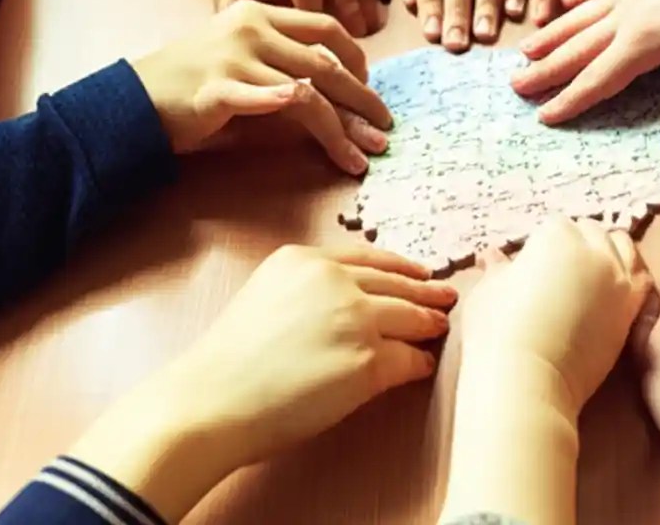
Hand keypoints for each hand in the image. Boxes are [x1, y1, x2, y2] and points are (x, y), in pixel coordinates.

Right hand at [67, 245, 456, 520]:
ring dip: (428, 325)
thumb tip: (350, 300)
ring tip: (440, 329)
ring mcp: (355, 319)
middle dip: (426, 293)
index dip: (401, 267)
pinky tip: (422, 366)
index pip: (368, 259)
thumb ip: (306, 289)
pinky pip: (409, 359)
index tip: (420, 272)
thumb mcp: (265, 295)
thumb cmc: (229, 362)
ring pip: (411, 318)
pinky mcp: (368, 361)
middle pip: (397, 284)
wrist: (212, 400)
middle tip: (447, 297)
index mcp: (305, 259)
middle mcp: (334, 280)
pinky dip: (418, 363)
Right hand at [131, 0, 389, 174]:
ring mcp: (235, 57)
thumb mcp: (237, 57)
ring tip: (366, 153)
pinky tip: (335, 149)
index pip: (327, 28)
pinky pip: (277, 103)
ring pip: (311, 89)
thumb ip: (280, 60)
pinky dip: (313, 124)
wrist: (129, 101)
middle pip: (327, 62)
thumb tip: (332, 87)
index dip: (358, 60)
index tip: (370, 90)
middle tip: (386, 128)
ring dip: (345, 127)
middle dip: (364, 100)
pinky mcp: (220, 90)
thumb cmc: (187, 83)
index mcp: (258, 13)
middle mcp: (250, 28)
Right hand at [461, 218, 651, 409]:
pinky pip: (642, 281)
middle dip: (577, 244)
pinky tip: (617, 288)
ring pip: (623, 248)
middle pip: (592, 233)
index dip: (543, 245)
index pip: (555, 226)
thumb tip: (492, 255)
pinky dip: (631, 278)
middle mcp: (594, 249)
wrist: (528, 379)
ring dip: (609, 252)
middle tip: (559, 270)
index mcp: (557, 236)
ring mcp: (618, 279)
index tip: (533, 264)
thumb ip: (498, 269)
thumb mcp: (488, 291)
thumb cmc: (497, 331)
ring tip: (591, 272)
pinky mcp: (630, 309)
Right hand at [512, 0, 659, 157]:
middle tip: (516, 85)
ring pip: (583, 13)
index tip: (544, 116)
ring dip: (554, 32)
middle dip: (547, 68)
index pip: (598, 78)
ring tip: (526, 49)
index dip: (570, 100)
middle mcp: (630, 11)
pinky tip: (565, 1)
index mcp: (644, 40)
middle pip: (579, 45)